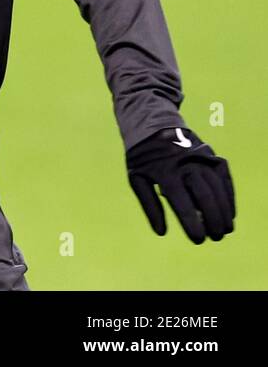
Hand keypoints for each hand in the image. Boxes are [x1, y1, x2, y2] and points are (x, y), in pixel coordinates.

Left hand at [126, 127, 233, 243]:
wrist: (153, 126)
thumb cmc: (143, 157)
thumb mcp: (136, 178)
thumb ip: (149, 205)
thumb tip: (161, 232)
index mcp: (164, 172)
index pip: (182, 203)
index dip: (192, 223)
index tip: (199, 240)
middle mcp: (185, 164)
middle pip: (204, 196)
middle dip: (213, 220)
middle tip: (215, 237)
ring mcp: (201, 158)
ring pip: (217, 188)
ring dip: (224, 211)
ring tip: (225, 230)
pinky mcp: (211, 155)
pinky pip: (224, 178)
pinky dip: (229, 196)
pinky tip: (229, 212)